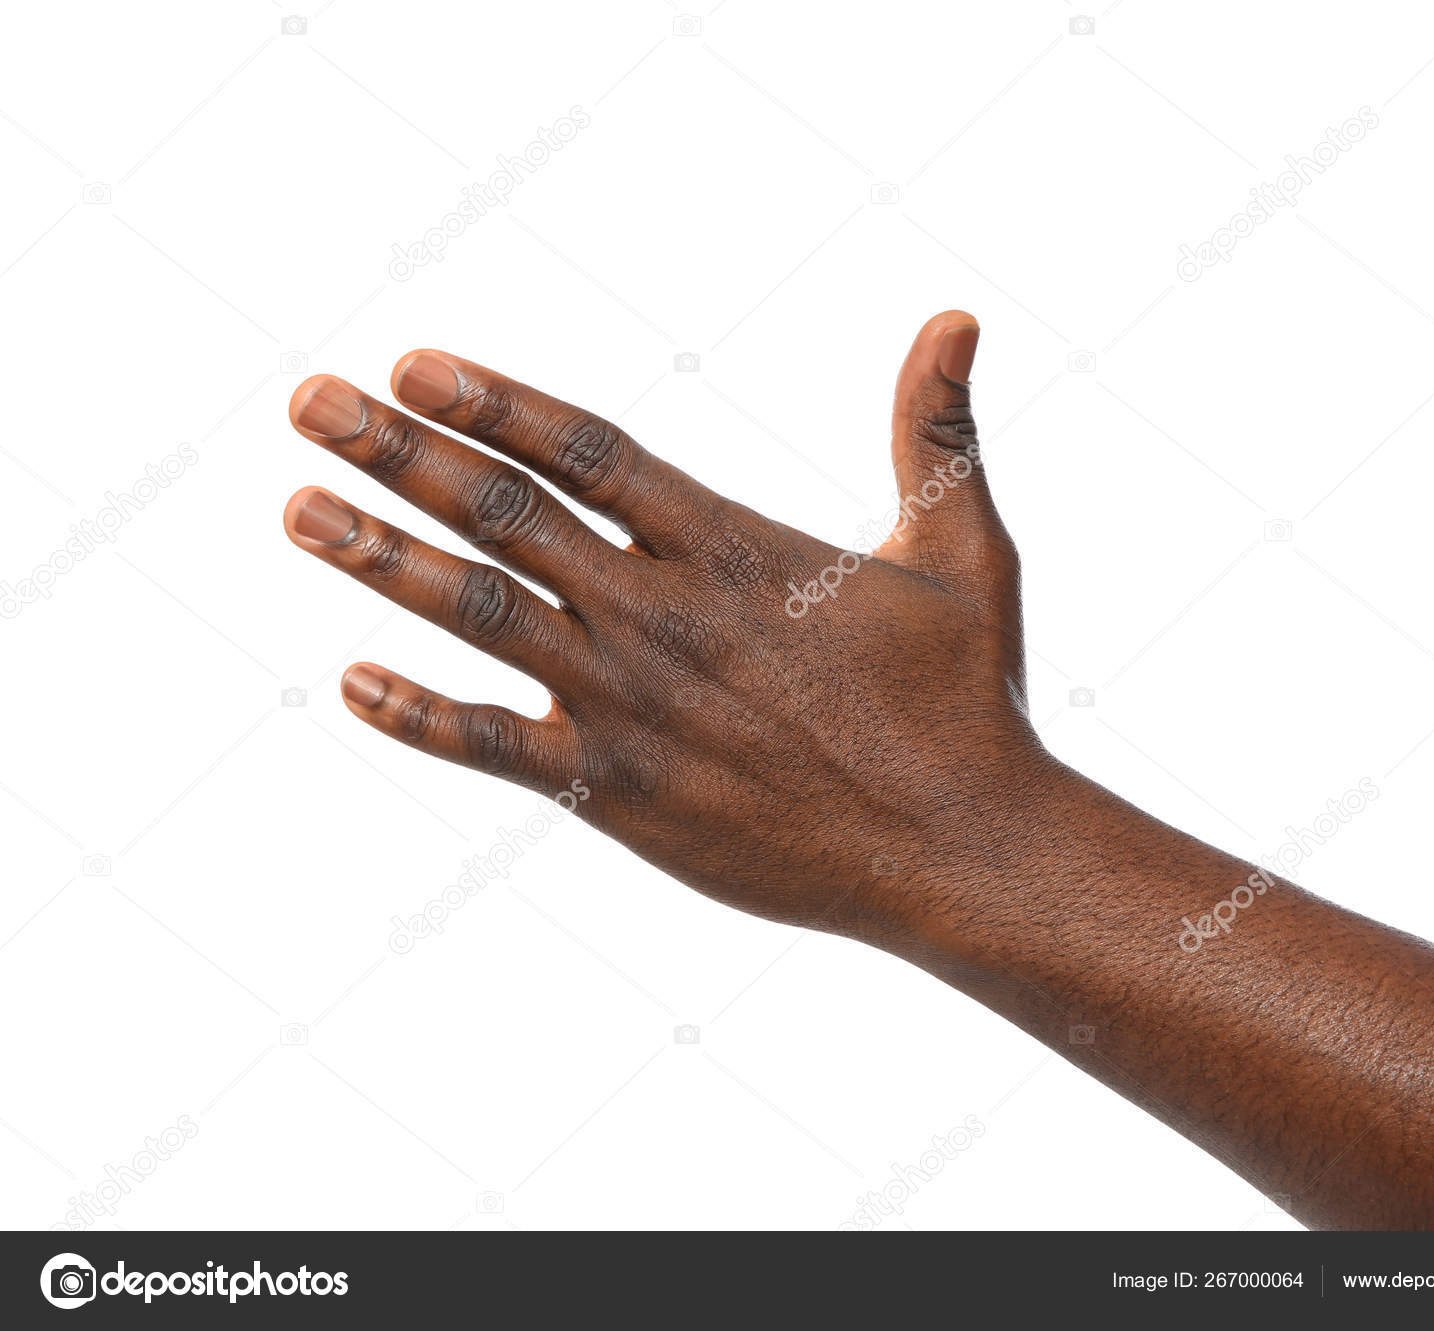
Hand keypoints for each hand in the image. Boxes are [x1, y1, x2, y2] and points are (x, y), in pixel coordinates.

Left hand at [285, 313, 1058, 939]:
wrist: (959, 850)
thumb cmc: (964, 699)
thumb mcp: (962, 547)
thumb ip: (935, 430)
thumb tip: (958, 316)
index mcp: (733, 545)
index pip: (588, 449)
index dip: (494, 400)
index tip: (410, 364)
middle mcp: (663, 614)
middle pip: (506, 512)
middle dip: (398, 451)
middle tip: (308, 400)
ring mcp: (630, 705)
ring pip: (479, 614)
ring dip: (381, 558)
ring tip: (297, 509)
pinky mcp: (615, 793)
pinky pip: (493, 747)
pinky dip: (418, 716)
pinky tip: (349, 683)